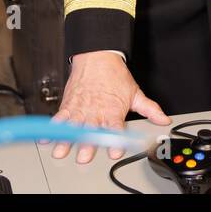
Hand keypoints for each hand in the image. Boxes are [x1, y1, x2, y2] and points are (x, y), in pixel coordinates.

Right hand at [45, 51, 169, 162]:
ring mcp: (81, 109)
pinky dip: (53, 127)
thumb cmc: (115, 76)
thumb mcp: (135, 93)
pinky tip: (46, 137)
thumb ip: (149, 109)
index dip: (115, 140)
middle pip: (91, 130)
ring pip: (73, 126)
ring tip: (61, 150)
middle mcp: (96, 111)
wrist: (97, 56)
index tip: (114, 150)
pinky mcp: (69, 105)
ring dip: (66, 139)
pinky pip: (59, 118)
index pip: (115, 128)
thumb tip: (163, 119)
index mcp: (113, 110)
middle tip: (84, 155)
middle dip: (87, 143)